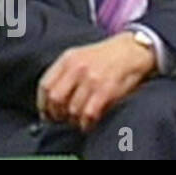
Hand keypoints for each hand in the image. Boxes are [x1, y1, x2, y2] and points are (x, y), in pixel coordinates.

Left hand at [37, 33, 155, 131]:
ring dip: (73, 120)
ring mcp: (91, 79)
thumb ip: (64, 73)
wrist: (132, 50)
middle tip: (61, 120)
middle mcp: (76, 68)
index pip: (45, 85)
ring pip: (72, 109)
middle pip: (55, 98)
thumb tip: (49, 99)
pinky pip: (89, 114)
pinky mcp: (106, 90)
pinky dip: (86, 123)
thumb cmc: (105, 57)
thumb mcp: (79, 56)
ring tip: (77, 122)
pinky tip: (88, 124)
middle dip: (56, 114)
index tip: (46, 114)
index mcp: (67, 59)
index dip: (42, 104)